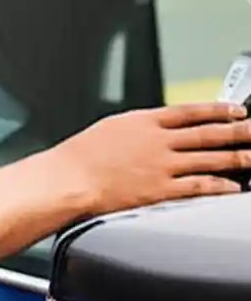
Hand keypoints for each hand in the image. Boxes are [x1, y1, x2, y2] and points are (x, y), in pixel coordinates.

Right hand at [45, 102, 250, 216]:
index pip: (191, 112)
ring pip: (210, 159)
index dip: (219, 110)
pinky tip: (232, 187)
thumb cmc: (79, 157)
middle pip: (209, 133)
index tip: (238, 110)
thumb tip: (157, 128)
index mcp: (144, 122)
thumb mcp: (110, 129)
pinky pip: (197, 187)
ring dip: (238, 157)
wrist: (67, 179)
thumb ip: (138, 128)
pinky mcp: (160, 190)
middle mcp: (158, 141)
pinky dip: (218, 186)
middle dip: (240, 131)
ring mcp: (161, 166)